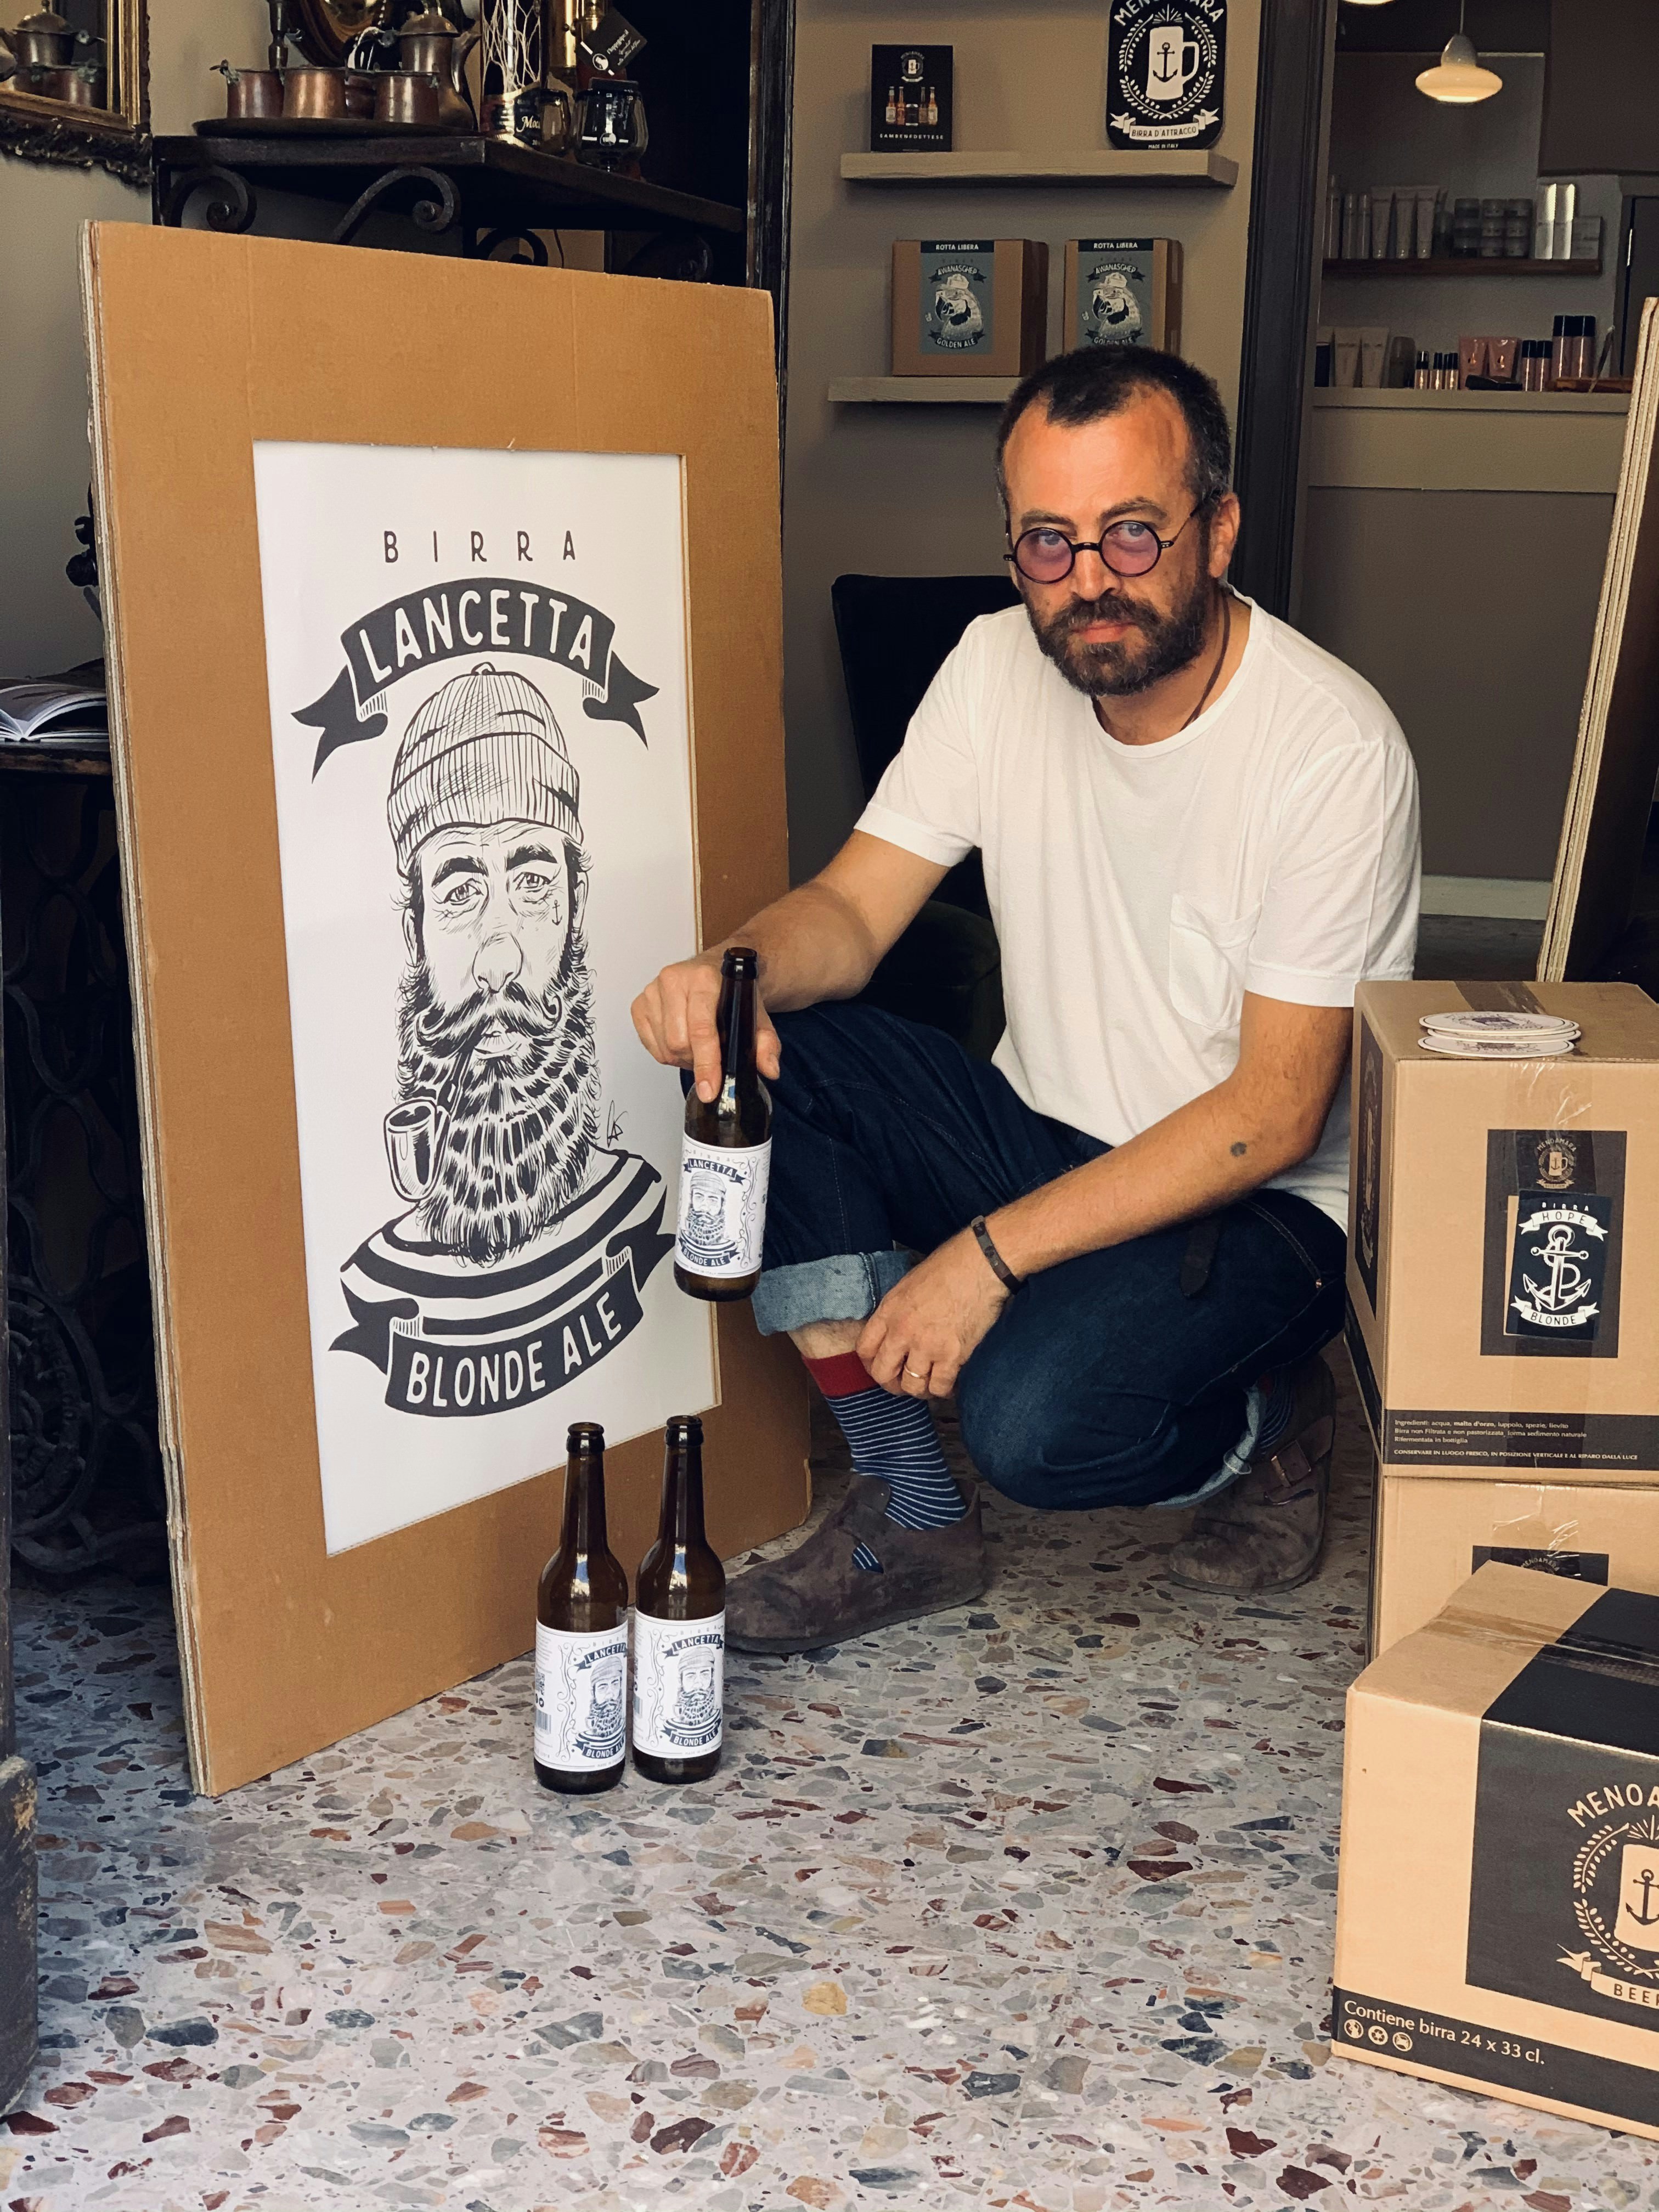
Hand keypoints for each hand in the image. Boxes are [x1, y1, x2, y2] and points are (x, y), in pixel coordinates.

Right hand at [631, 950, 782, 1101]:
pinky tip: (682, 1041)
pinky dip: (667, 1053)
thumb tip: (769, 1068)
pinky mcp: (639, 1004)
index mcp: (704, 978)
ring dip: (683, 1058)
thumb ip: (766, 1043)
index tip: (710, 1088)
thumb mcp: (756, 1015)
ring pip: (664, 1048)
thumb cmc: (731, 992)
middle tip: (711, 1056)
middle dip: (697, 1061)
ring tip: (698, 1047)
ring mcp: (652, 991)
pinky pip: (650, 1046)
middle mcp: (674, 980)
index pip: (701, 1029)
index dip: (706, 1064)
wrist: (715, 971)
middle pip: (679, 1043)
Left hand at [858, 1228, 1008, 1398]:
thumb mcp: (909, 1285)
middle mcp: (902, 1331)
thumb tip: (896, 1332)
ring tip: (929, 1382)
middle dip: (892, 1383)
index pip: (864, 1350)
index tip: (884, 1366)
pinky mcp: (953, 1355)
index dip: (872, 1364)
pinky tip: (950, 1380)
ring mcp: (926, 1345)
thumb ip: (897, 1311)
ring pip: (912, 1386)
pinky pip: (940, 1387)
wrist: (981, 1264)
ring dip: (920, 1388)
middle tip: (905, 1381)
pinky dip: (944, 1389)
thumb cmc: (949, 1266)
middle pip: (883, 1374)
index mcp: (889, 1311)